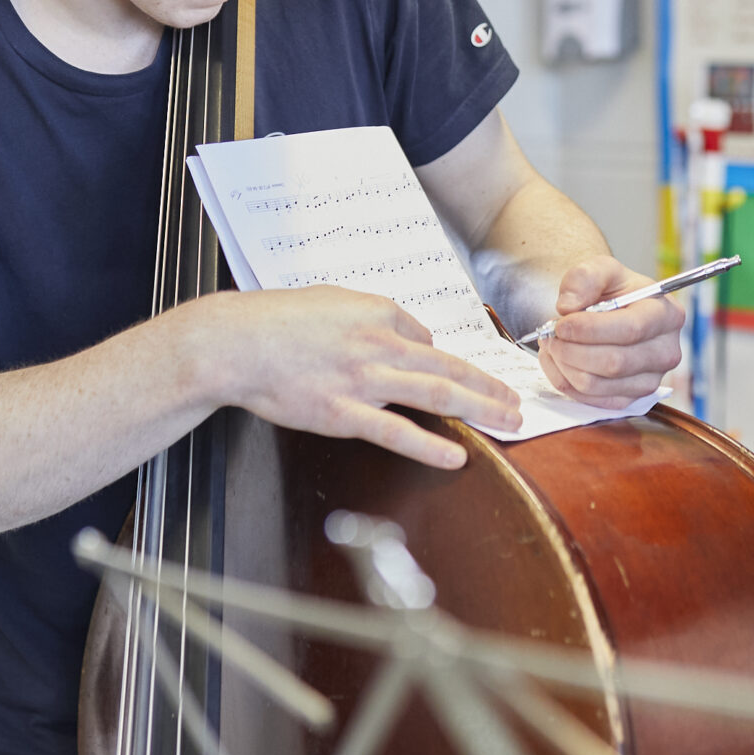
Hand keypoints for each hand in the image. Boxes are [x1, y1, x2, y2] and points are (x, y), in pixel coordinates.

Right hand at [162, 287, 520, 469]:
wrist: (235, 343)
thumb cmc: (277, 319)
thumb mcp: (335, 299)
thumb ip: (376, 313)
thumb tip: (412, 334)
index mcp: (379, 314)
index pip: (428, 341)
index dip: (449, 363)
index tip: (469, 380)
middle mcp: (379, 345)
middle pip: (449, 368)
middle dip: (490, 387)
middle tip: (518, 402)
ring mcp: (363, 381)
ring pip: (436, 395)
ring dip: (479, 410)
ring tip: (507, 423)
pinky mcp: (342, 413)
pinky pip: (395, 432)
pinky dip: (430, 444)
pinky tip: (456, 455)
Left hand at [535, 259, 684, 407]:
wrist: (610, 312)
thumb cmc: (611, 291)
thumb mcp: (599, 269)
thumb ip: (584, 277)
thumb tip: (568, 306)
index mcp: (666, 315)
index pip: (631, 329)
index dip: (590, 330)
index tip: (561, 324)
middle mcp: (665, 351)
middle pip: (614, 362)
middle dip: (572, 350)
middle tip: (551, 335)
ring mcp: (650, 380)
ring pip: (597, 385)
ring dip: (564, 366)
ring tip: (553, 345)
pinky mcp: (630, 399)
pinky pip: (591, 400)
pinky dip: (565, 382)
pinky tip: (558, 361)